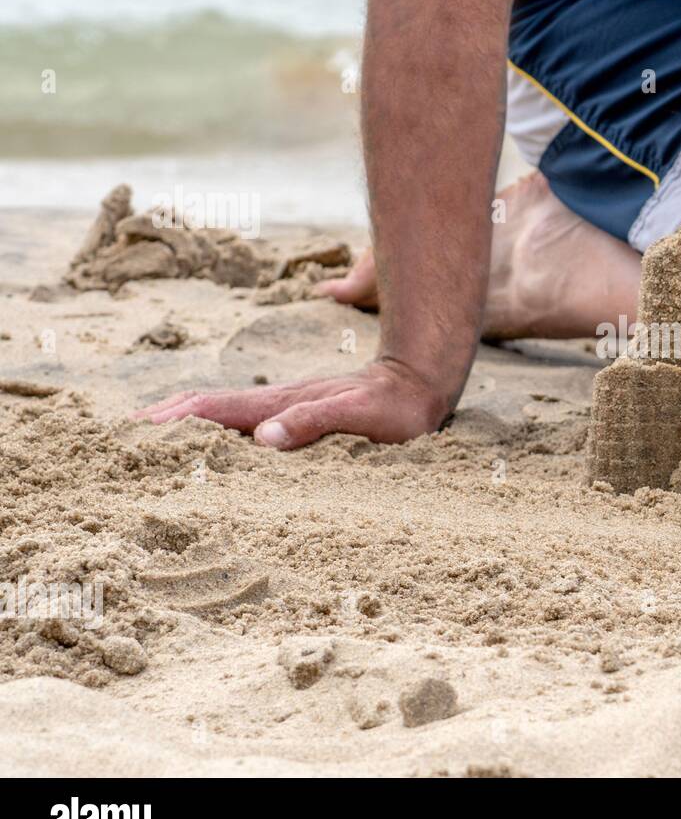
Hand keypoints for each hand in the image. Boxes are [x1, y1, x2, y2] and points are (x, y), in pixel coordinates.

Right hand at [133, 357, 452, 448]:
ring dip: (184, 420)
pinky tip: (212, 436)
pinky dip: (215, 424)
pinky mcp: (297, 410)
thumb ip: (314, 423)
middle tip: (124, 437)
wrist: (419, 380)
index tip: (139, 434)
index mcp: (282, 403)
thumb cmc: (395, 406)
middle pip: (209, 405)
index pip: (217, 410)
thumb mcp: (360, 416)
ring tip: (150, 434)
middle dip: (167, 419)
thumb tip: (263, 438)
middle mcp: (277, 401)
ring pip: (223, 410)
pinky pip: (245, 417)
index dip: (177, 421)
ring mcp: (285, 403)